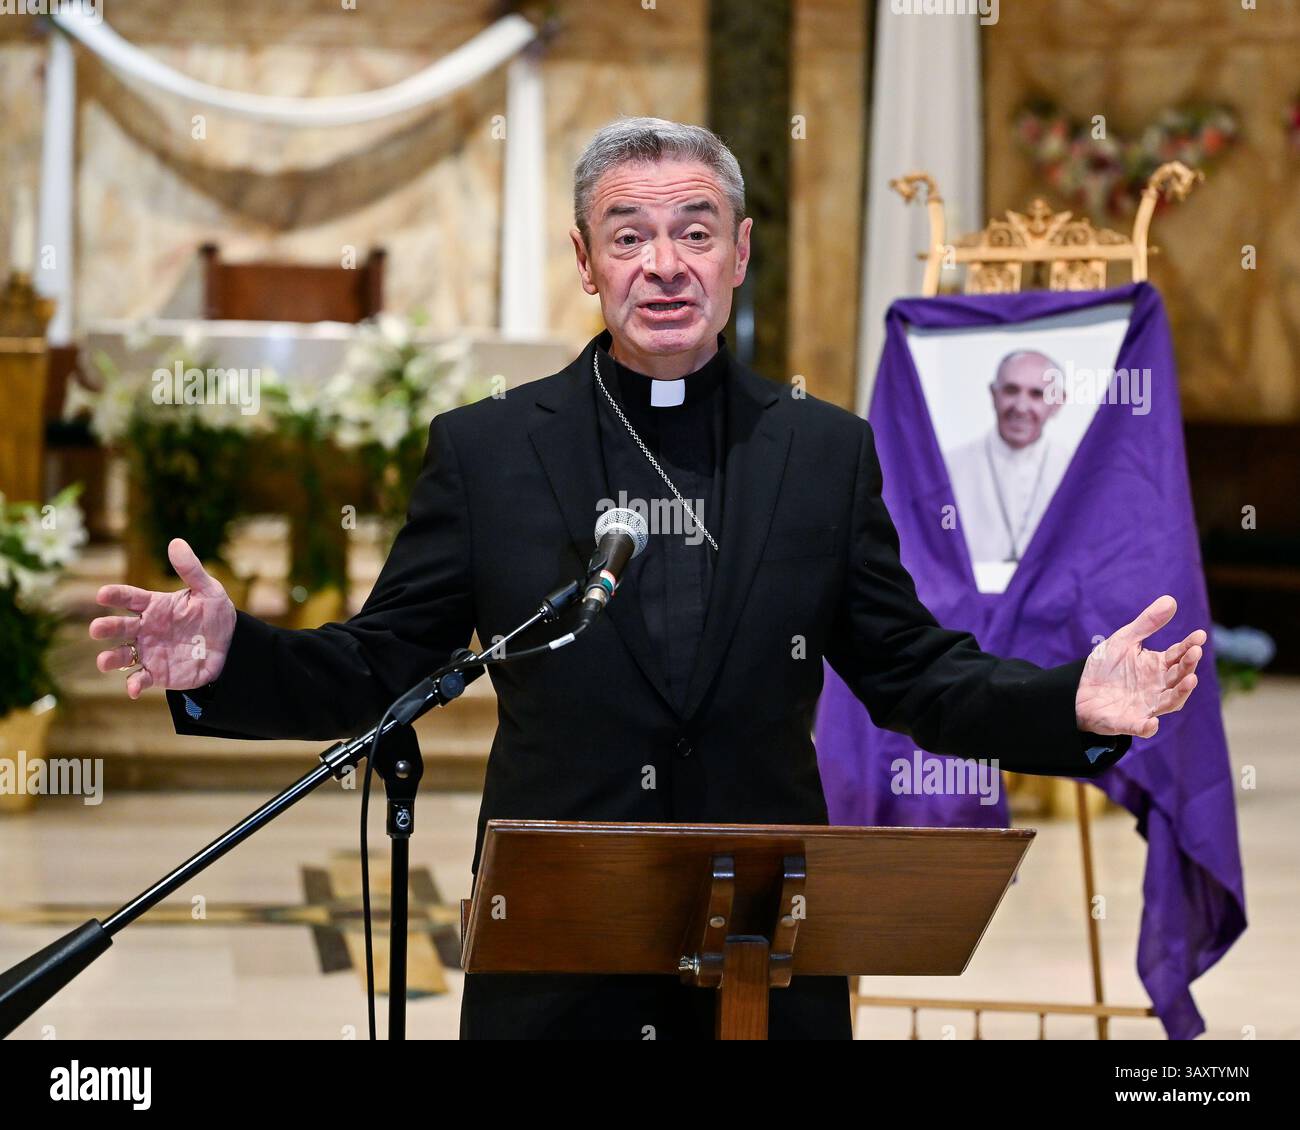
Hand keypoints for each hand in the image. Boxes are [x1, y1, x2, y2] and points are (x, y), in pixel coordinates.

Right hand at [90, 538, 236, 699]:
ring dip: (110, 658)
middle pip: (119, 627)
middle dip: (106, 627)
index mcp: (154, 605)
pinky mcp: (157, 672)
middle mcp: (145, 628)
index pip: (129, 597)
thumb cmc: (215, 615)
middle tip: (97, 628)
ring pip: (121, 655)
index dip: (115, 595)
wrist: (231, 647)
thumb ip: (191, 570)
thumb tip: (176, 542)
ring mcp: (148, 651)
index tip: (102, 594)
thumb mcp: (208, 591)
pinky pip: (140, 678)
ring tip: (103, 660)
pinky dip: (134, 684)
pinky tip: (133, 688)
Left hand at [1075, 594, 1204, 738]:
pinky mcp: (1128, 722)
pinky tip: (1151, 722)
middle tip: (1195, 652)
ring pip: (1169, 702)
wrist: (1078, 691)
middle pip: (1179, 677)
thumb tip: (1171, 599)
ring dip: (1180, 693)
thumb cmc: (1106, 667)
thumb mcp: (1124, 640)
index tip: (1199, 635)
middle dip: (1188, 665)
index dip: (1189, 646)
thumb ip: (1147, 623)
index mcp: (1158, 667)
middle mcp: (1157, 687)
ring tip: (1190, 680)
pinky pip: (1140, 726)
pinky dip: (1146, 726)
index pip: (1179, 656)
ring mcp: (1145, 706)